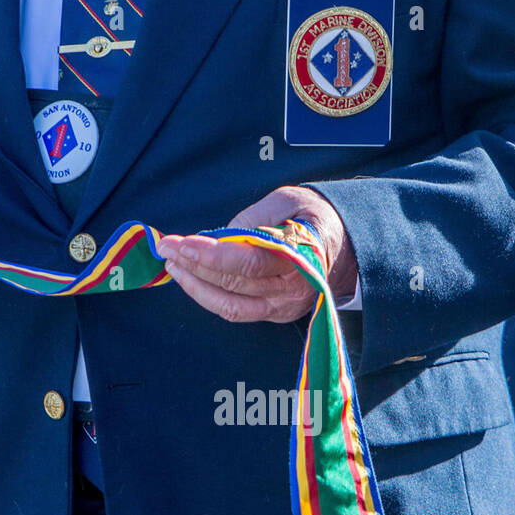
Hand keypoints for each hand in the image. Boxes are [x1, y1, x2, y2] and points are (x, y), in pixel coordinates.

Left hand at [155, 185, 357, 322]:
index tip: (181, 242)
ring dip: (195, 286)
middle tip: (167, 248)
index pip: (248, 260)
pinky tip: (192, 279)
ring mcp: (284, 307)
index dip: (210, 254)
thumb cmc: (315, 219)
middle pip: (233, 283)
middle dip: (194, 265)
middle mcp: (292, 289)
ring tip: (173, 265)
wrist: (347, 247)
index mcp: (300, 256)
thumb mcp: (290, 200)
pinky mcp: (276, 315)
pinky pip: (235, 311)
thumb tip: (221, 235)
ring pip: (229, 305)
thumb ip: (255, 215)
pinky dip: (208, 297)